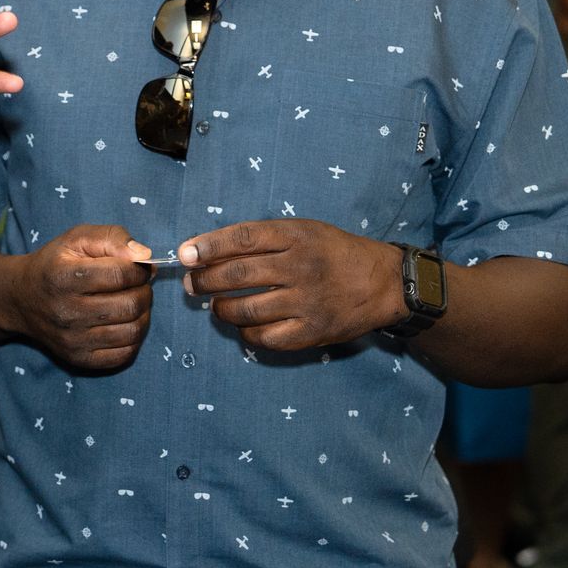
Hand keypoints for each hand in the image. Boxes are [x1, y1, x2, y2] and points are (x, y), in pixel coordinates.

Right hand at [2, 225, 154, 371]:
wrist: (21, 299)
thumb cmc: (54, 264)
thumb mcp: (76, 238)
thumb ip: (112, 237)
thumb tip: (145, 255)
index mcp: (64, 277)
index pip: (121, 275)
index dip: (139, 269)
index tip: (138, 267)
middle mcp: (67, 312)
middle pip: (130, 305)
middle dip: (144, 291)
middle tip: (139, 285)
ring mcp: (73, 340)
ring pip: (132, 332)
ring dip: (143, 314)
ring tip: (133, 302)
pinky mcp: (79, 358)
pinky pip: (124, 354)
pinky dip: (134, 338)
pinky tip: (125, 322)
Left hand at [180, 220, 404, 351]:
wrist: (383, 282)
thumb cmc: (334, 252)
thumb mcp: (304, 230)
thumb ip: (263, 239)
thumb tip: (210, 251)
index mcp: (296, 236)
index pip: (242, 238)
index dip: (208, 246)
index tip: (185, 254)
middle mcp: (300, 267)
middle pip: (237, 275)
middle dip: (204, 281)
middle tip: (190, 284)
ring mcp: (306, 302)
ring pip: (245, 309)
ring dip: (220, 309)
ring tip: (215, 306)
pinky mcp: (312, 332)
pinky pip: (265, 337)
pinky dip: (246, 332)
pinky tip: (244, 325)